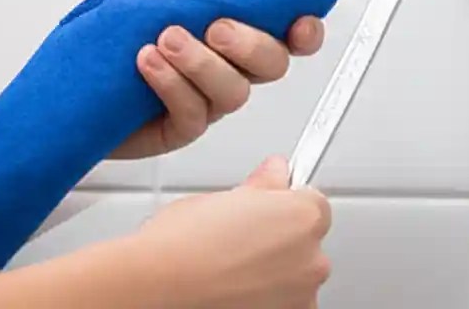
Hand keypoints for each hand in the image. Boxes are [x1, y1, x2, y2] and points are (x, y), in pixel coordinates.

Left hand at [111, 18, 325, 158]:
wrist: (69, 86)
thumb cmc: (112, 39)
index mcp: (235, 34)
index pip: (289, 34)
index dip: (305, 31)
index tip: (299, 22)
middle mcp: (229, 69)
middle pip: (273, 64)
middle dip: (250, 44)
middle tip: (218, 27)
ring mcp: (208, 100)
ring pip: (235, 91)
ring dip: (203, 63)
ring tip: (167, 40)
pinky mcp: (181, 128)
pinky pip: (194, 114)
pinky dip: (171, 84)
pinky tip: (147, 63)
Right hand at [132, 156, 330, 308]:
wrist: (155, 289)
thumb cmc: (180, 246)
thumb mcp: (221, 197)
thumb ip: (262, 184)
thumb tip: (275, 172)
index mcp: (304, 217)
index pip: (312, 202)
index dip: (282, 204)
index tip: (263, 208)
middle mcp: (312, 258)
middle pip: (306, 241)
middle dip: (279, 239)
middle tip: (238, 239)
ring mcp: (301, 296)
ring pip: (295, 276)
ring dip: (274, 272)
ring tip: (229, 268)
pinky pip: (284, 303)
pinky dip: (265, 299)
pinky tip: (231, 290)